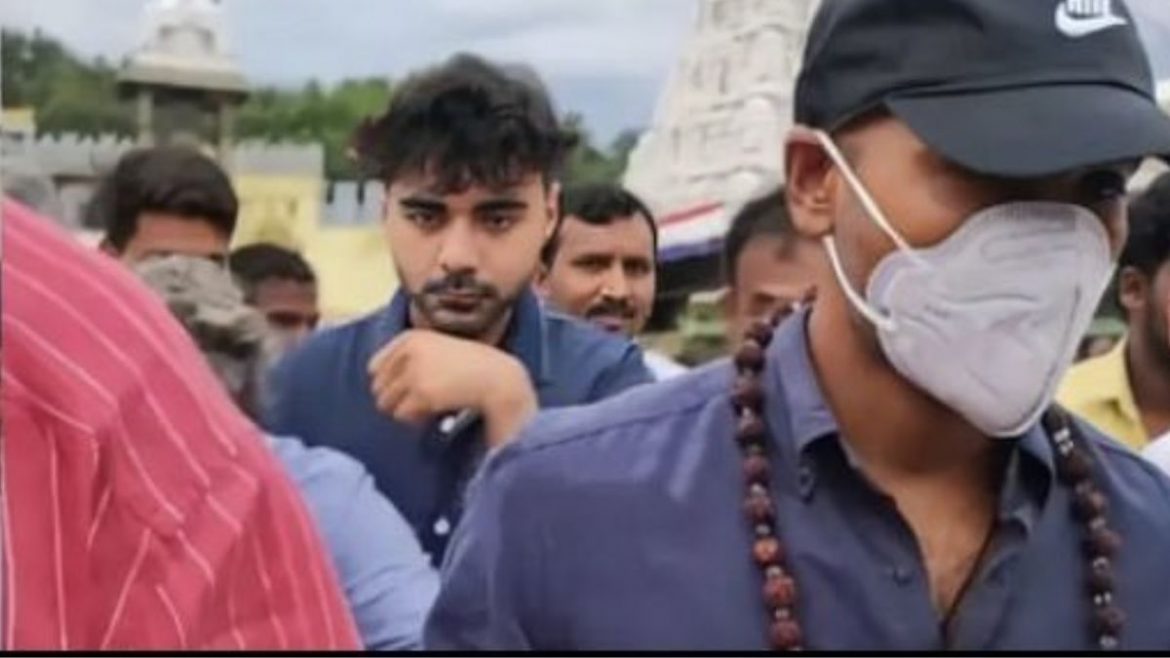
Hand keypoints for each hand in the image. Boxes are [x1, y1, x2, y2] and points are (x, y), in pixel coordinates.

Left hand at [367, 330, 537, 448]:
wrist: (496, 377)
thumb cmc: (469, 366)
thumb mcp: (436, 350)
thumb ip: (408, 360)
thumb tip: (376, 387)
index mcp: (410, 337)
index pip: (375, 367)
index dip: (390, 383)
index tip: (410, 389)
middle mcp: (409, 351)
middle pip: (377, 386)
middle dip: (395, 398)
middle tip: (419, 402)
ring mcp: (414, 371)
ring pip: (386, 403)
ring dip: (403, 410)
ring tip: (426, 407)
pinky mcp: (422, 393)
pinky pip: (402, 415)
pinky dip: (415, 419)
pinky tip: (434, 412)